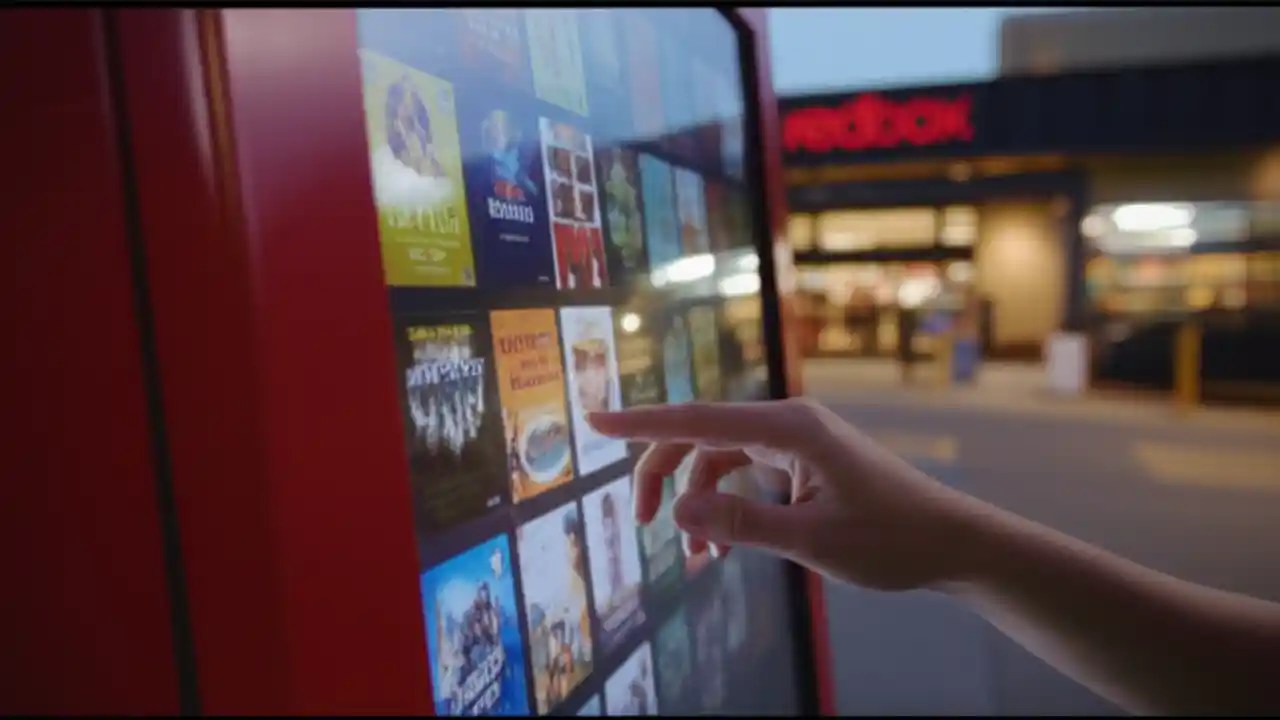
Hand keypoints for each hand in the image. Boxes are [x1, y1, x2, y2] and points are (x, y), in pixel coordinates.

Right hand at [588, 398, 977, 591]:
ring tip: (694, 555)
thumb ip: (741, 524)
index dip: (642, 424)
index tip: (595, 421)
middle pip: (702, 436)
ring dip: (698, 500)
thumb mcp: (812, 541)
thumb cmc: (891, 540)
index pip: (699, 419)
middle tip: (644, 522)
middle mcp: (789, 423)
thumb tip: (678, 509)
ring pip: (720, 457)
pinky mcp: (803, 460)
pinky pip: (745, 472)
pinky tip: (723, 548)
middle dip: (666, 474)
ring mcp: (797, 440)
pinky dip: (726, 506)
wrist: (950, 543)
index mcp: (790, 428)